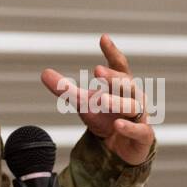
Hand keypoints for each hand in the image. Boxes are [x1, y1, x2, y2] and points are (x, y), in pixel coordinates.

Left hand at [40, 34, 154, 165]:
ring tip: (101, 99)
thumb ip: (66, 89)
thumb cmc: (105, 118)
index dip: (112, 52)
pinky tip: (117, 125)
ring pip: (132, 105)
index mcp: (121, 85)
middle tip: (97, 70)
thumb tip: (44, 73)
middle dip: (113, 78)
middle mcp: (134, 97)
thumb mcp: (83, 103)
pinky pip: (139, 130)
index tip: (103, 38)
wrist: (119, 148)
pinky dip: (129, 127)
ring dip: (117, 102)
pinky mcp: (143, 136)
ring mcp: (140, 116)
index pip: (119, 65)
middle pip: (127, 83)